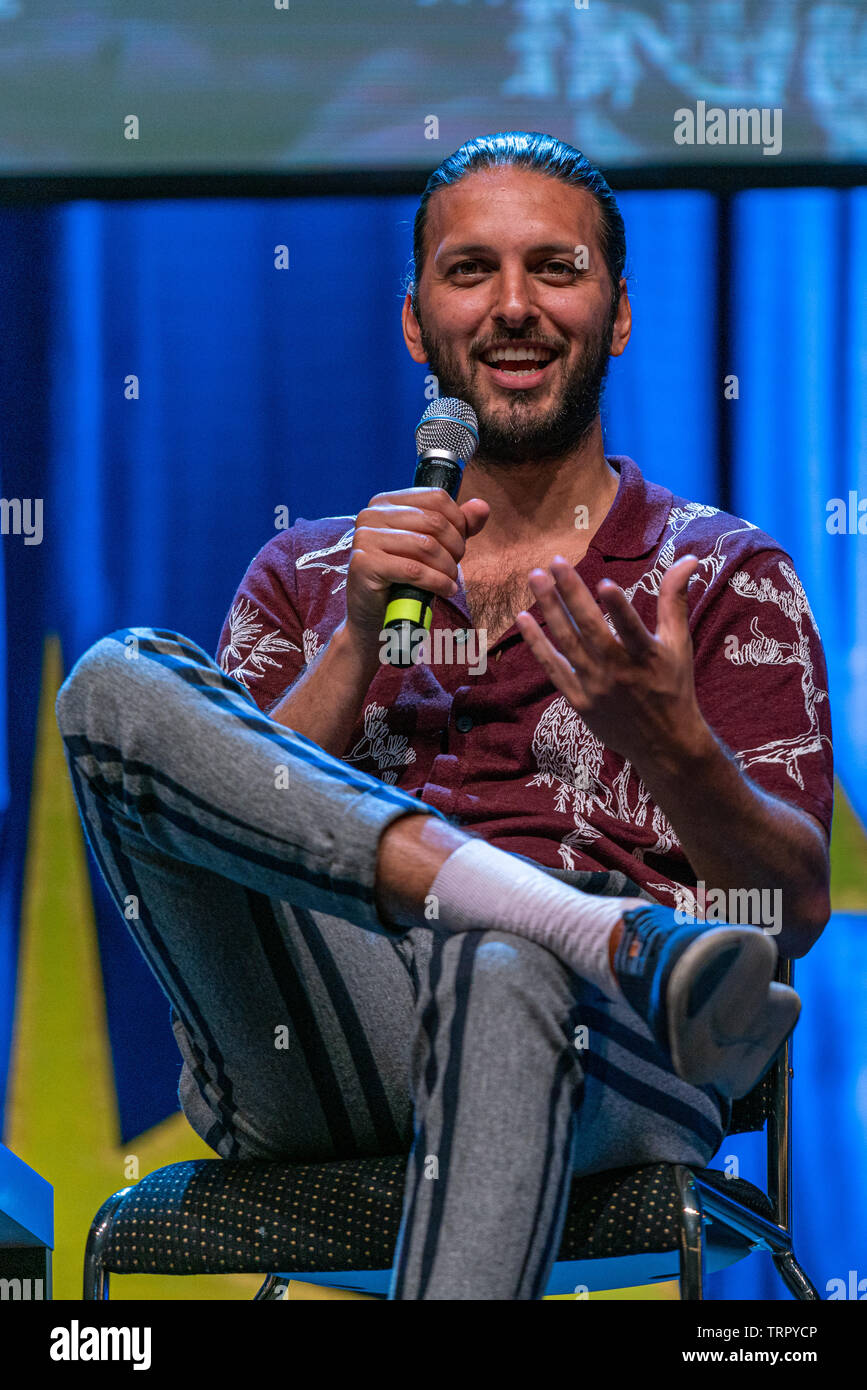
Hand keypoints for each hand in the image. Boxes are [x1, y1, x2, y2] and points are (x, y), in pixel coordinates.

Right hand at [345, 488, 489, 651]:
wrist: (375, 615)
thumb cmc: (403, 578)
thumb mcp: (434, 547)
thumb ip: (458, 525)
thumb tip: (482, 506)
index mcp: (386, 502)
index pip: (436, 497)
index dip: (458, 522)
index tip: (459, 545)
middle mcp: (371, 514)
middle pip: (434, 521)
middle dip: (455, 547)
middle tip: (454, 567)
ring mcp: (364, 537)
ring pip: (426, 545)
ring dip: (447, 568)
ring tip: (450, 581)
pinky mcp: (365, 563)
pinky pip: (414, 570)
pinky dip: (437, 582)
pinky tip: (445, 591)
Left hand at [515, 554, 709, 774]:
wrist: (664, 743)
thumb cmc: (673, 685)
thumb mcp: (678, 642)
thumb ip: (674, 599)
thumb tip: (688, 557)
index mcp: (647, 656)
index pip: (632, 629)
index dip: (619, 608)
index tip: (604, 583)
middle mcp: (619, 672)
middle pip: (590, 631)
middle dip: (572, 595)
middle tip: (555, 562)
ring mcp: (596, 688)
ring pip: (567, 644)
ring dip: (549, 610)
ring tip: (535, 577)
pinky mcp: (579, 701)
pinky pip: (553, 668)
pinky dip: (537, 644)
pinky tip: (522, 617)